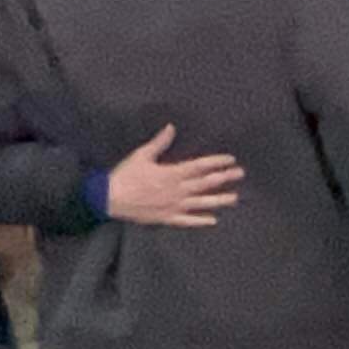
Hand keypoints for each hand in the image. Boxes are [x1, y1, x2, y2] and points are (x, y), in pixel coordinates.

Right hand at [104, 125, 244, 227]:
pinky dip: (199, 221)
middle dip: (224, 178)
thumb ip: (159, 142)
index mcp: (172, 173)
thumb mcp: (141, 155)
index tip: (230, 159)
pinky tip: (212, 221)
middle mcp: (177, 190)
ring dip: (219, 200)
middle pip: (205, 184)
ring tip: (235, 198)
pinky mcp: (166, 218)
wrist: (108, 198)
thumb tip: (171, 127)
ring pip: (201, 203)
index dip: (217, 162)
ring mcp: (173, 206)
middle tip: (240, 174)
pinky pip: (186, 221)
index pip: (200, 166)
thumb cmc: (125, 175)